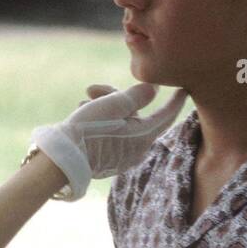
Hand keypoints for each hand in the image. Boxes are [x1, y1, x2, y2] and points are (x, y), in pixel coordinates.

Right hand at [30, 83, 187, 200]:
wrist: (62, 158)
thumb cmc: (89, 128)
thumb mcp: (115, 105)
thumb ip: (137, 95)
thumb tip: (154, 89)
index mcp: (143, 137)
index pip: (167, 114)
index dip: (176, 99)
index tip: (184, 88)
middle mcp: (136, 149)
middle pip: (135, 114)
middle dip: (116, 97)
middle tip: (93, 89)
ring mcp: (121, 156)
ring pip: (119, 122)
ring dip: (102, 107)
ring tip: (83, 103)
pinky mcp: (106, 159)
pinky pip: (109, 134)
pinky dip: (98, 121)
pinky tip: (80, 115)